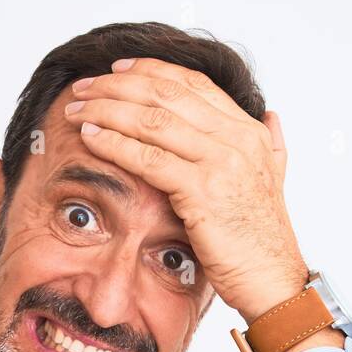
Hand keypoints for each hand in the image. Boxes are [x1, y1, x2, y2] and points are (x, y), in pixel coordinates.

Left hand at [65, 57, 334, 346]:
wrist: (274, 281)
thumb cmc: (262, 241)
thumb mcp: (274, 180)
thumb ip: (271, 145)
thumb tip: (269, 117)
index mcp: (249, 132)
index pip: (193, 84)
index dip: (152, 71)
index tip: (118, 70)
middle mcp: (237, 139)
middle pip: (167, 94)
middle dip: (118, 86)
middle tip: (85, 87)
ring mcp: (221, 163)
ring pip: (153, 120)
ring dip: (108, 110)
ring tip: (77, 110)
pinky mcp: (202, 191)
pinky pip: (148, 157)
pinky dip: (114, 143)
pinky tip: (91, 138)